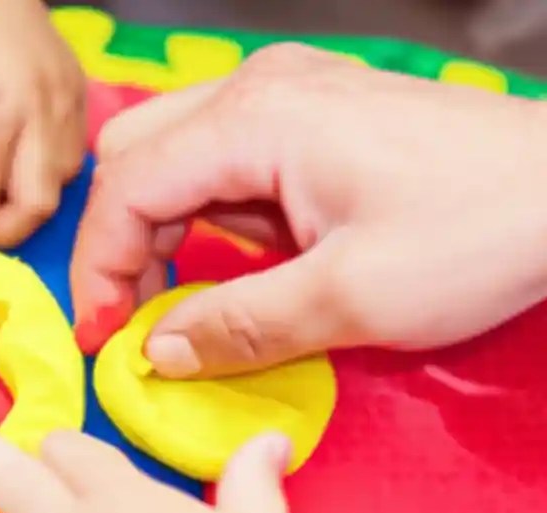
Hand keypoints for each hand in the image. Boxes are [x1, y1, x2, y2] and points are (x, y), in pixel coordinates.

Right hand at [71, 44, 546, 376]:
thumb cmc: (481, 229)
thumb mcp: (349, 300)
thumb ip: (237, 327)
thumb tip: (157, 353)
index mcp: (255, 120)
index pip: (126, 188)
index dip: (99, 269)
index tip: (105, 338)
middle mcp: (260, 91)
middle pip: (134, 157)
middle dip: (119, 243)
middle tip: (133, 320)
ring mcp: (289, 97)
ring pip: (173, 156)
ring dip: (160, 230)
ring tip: (177, 303)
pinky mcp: (315, 117)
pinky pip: (223, 161)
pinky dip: (205, 215)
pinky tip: (232, 266)